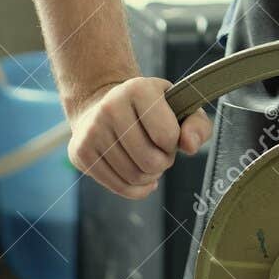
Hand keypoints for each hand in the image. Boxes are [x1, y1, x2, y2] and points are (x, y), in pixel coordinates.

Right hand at [67, 76, 210, 198]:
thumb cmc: (151, 109)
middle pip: (150, 161)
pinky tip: (138, 177)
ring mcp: (91, 131)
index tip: (169, 136)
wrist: (103, 104)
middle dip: (162, 163)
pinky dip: (135, 189)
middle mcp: (110, 107)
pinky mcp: (80, 153)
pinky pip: (117, 187)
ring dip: (149, 176)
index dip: (174, 143)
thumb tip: (189, 146)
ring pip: (133, 176)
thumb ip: (197, 125)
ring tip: (147, 160)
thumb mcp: (179, 107)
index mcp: (138, 89)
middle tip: (159, 152)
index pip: (167, 135)